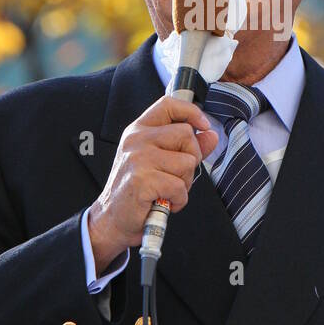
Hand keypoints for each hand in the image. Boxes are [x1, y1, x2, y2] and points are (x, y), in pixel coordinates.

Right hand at [87, 95, 218, 262]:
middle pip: (185, 134)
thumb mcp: (160, 162)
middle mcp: (136, 140)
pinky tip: (164, 202)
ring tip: (167, 191)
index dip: (191, 111)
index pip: (168, 105)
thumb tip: (211, 135)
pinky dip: (178, 200)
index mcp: (139, 131)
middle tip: (177, 176)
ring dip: (185, 183)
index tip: (203, 125)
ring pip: (187, 162)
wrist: (112, 219)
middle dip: (192, 158)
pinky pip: (179, 187)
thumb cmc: (137, 191)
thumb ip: (186, 147)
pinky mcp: (142, 180)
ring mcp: (138, 159)